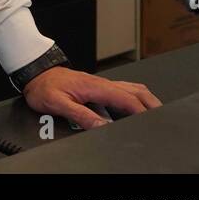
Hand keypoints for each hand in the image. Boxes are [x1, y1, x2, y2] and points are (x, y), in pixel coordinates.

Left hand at [22, 66, 160, 129]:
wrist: (35, 73)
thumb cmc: (44, 87)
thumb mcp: (58, 104)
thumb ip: (81, 115)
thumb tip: (102, 126)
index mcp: (95, 87)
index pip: (127, 99)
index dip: (142, 112)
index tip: (153, 123)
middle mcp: (102, 83)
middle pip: (137, 91)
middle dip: (152, 104)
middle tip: (163, 118)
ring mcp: (101, 83)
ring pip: (132, 88)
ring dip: (146, 100)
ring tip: (155, 113)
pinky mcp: (98, 86)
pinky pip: (123, 89)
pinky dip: (136, 97)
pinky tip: (136, 106)